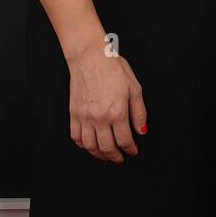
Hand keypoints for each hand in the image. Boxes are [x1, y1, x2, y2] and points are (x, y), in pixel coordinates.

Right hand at [66, 40, 146, 163]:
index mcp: (117, 112)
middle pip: (107, 147)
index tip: (133, 151)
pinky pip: (76, 137)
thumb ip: (139, 112)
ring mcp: (85, 117)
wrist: (90, 57)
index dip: (130, 149)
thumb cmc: (113, 69)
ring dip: (99, 155)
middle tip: (120, 159)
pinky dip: (83, 145)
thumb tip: (141, 130)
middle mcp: (100, 118)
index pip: (125, 140)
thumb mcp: (134, 88)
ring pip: (90, 146)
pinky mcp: (73, 113)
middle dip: (115, 157)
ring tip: (105, 156)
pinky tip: (89, 145)